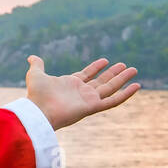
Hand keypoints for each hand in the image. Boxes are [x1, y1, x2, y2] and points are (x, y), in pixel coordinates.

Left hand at [25, 54, 139, 130]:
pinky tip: (136, 86)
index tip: (106, 60)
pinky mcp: (93, 107)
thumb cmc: (36, 95)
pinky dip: (125, 94)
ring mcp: (88, 100)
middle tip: (126, 66)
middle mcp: (81, 92)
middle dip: (114, 73)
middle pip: (102, 81)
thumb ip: (37, 65)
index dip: (96, 67)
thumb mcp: (36, 75)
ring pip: (110, 88)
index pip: (87, 75)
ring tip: (134, 70)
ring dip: (122, 79)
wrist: (38, 110)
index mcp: (70, 84)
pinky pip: (113, 101)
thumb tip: (31, 56)